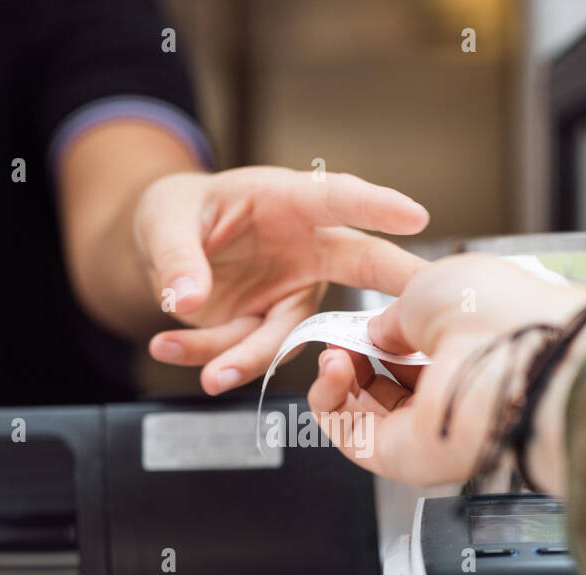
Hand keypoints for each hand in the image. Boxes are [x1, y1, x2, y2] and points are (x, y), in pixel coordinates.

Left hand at [134, 167, 429, 393]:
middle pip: (361, 265)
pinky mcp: (268, 326)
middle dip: (395, 285)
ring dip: (242, 356)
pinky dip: (205, 355)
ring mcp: (291, 292)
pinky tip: (166, 345)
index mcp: (287, 201)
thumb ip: (177, 257)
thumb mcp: (164, 220)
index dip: (375, 206)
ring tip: (197, 366)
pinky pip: (244, 350)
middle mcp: (305, 248)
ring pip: (286, 334)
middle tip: (423, 306)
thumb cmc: (176, 213)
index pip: (336, 198)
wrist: (162, 249)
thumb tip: (187, 302)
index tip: (414, 216)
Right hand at [306, 253, 585, 490]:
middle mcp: (452, 396)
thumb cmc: (499, 313)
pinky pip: (347, 432)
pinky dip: (327, 398)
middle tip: (340, 334)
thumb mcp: (431, 290)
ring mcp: (426, 429)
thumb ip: (394, 316)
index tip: (358, 319)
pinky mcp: (399, 457)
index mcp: (471, 355)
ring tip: (335, 348)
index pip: (417, 354)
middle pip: (385, 385)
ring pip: (360, 411)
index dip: (381, 336)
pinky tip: (334, 366)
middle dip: (354, 355)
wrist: (520, 356)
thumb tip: (373, 331)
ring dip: (336, 375)